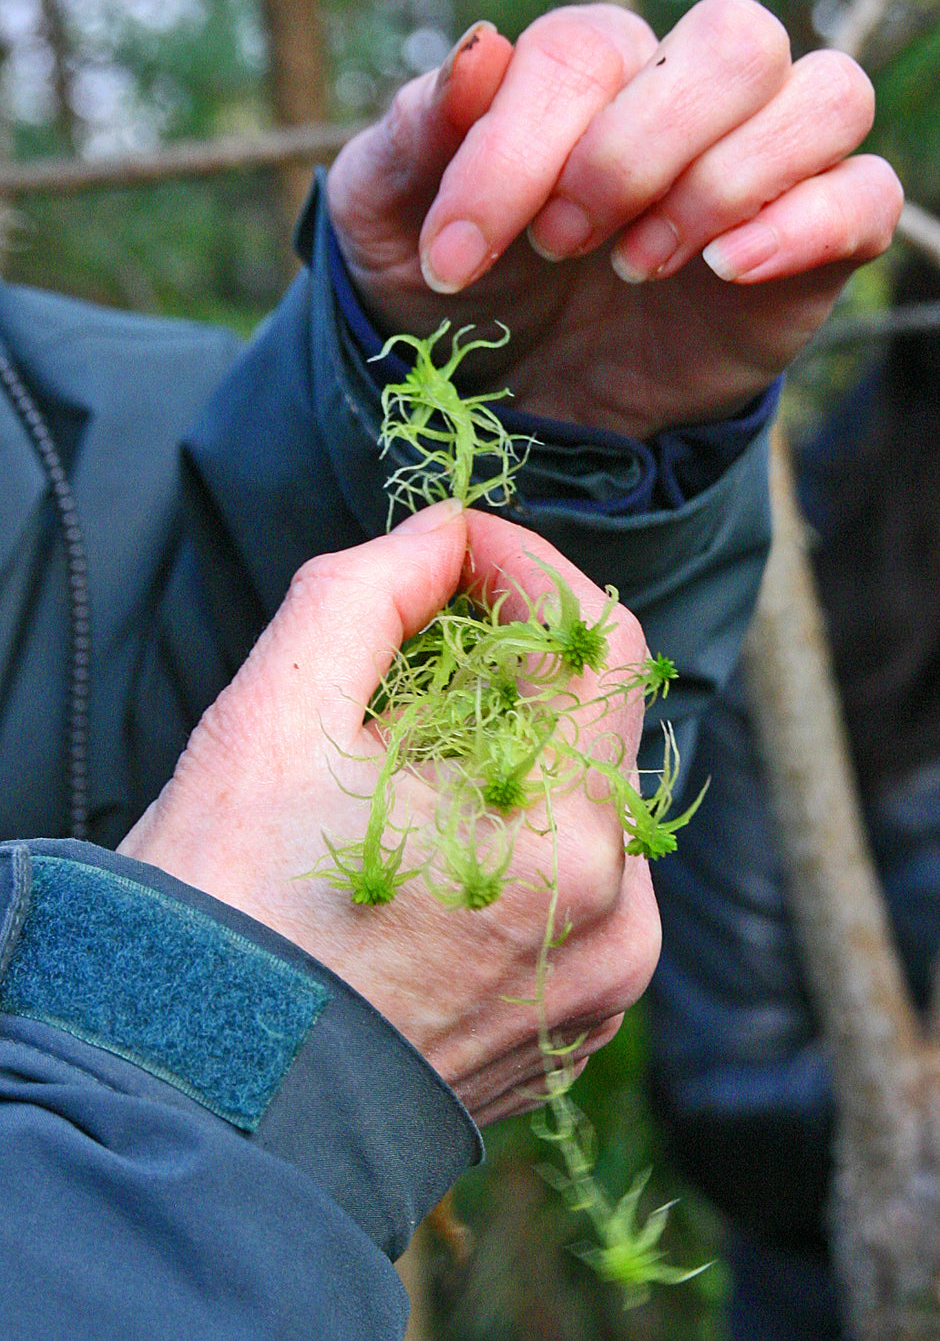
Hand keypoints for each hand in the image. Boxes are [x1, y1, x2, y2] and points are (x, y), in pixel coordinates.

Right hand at [119, 502, 659, 1124]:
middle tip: (409, 664)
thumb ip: (371, 589)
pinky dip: (519, 843)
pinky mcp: (577, 1021)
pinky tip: (431, 858)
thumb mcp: (277, 713)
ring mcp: (601, 979)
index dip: (533, 574)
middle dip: (509, 668)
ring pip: (586, 807)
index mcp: (561, 833)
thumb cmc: (230, 912)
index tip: (459, 559)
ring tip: (405, 779)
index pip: (604, 643)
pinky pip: (578, 890)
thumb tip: (441, 537)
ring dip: (511, 761)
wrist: (203, 1095)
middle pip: (594, 725)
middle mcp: (612, 913)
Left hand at [327, 0, 902, 437]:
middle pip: (730, 42)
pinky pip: (866, 196)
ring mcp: (760, 172)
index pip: (585, 51)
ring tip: (636, 267)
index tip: (455, 258)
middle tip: (562, 245)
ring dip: (723, 182)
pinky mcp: (808, 252)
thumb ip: (411, 139)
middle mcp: (688, 100)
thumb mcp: (392, 226)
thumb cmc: (461, 294)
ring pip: (822, 97)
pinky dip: (808, 224)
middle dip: (633, 151)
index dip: (518, 150)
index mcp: (589, 75)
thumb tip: (479, 54)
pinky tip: (725, 270)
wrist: (519, 398)